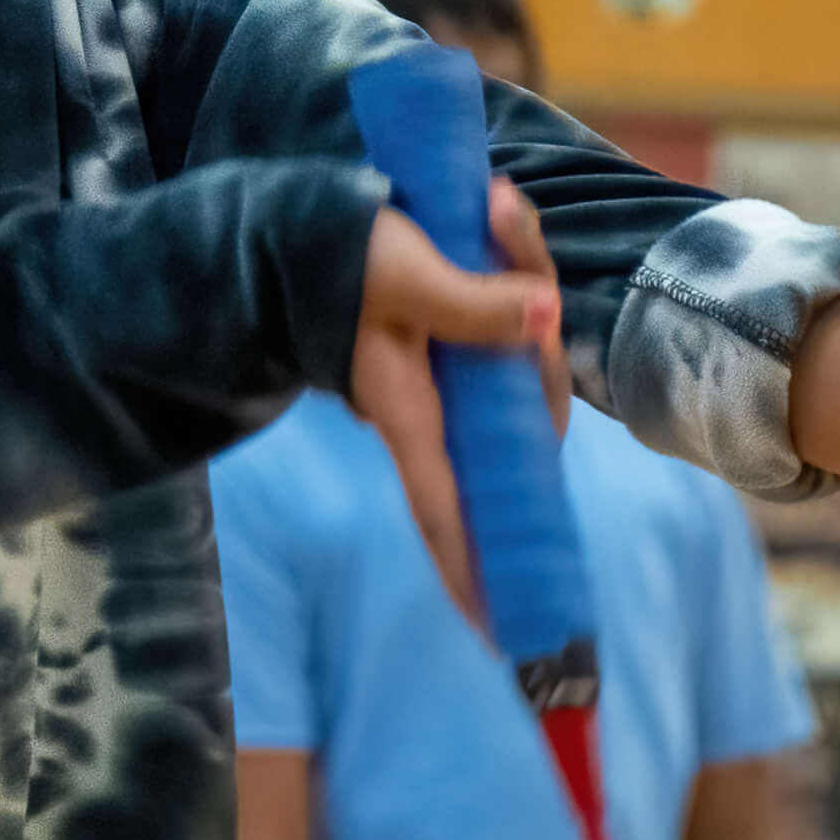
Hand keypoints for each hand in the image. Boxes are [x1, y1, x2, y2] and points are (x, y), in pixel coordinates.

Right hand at [347, 180, 567, 627]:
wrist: (293, 223)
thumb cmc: (330, 253)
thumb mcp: (398, 271)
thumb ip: (471, 300)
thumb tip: (546, 319)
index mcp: (409, 412)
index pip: (448, 509)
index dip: (474, 571)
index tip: (500, 632)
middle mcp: (438, 408)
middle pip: (522, 421)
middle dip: (537, 347)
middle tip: (500, 228)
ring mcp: (455, 377)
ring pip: (528, 359)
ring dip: (526, 279)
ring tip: (490, 208)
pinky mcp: (466, 341)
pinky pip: (516, 321)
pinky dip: (518, 268)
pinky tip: (496, 211)